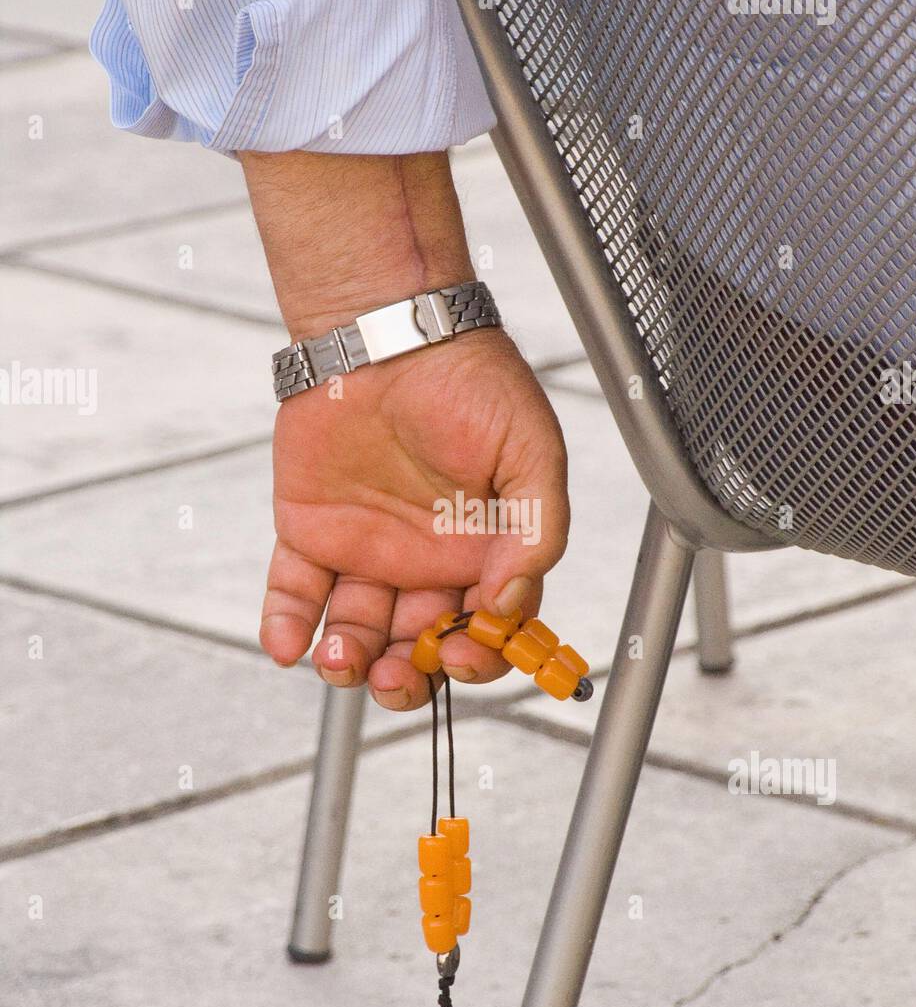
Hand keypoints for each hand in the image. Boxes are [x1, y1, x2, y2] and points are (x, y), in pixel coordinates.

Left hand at [261, 326, 567, 709]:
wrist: (390, 328)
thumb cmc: (471, 382)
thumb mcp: (532, 452)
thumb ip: (537, 530)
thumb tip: (511, 606)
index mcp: (483, 555)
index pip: (486, 632)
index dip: (478, 657)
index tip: (463, 652)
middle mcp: (426, 563)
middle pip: (418, 650)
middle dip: (408, 678)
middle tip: (397, 674)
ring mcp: (366, 552)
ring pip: (357, 633)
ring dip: (350, 662)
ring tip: (341, 659)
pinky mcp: (311, 532)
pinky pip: (296, 591)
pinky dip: (287, 625)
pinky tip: (289, 644)